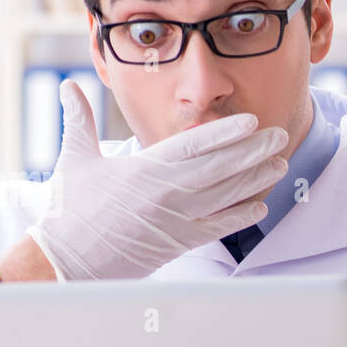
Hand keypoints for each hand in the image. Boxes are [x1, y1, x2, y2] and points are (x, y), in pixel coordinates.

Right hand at [27, 80, 290, 280]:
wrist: (66, 259)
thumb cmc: (69, 210)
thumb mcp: (74, 159)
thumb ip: (78, 120)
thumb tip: (67, 86)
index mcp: (145, 168)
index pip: (195, 144)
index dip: (226, 132)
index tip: (252, 120)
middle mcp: (167, 192)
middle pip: (221, 167)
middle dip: (254, 151)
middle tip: (280, 136)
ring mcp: (176, 220)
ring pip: (226, 196)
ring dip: (256, 180)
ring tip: (280, 164)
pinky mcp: (179, 244)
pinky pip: (219, 228)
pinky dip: (241, 217)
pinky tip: (261, 205)